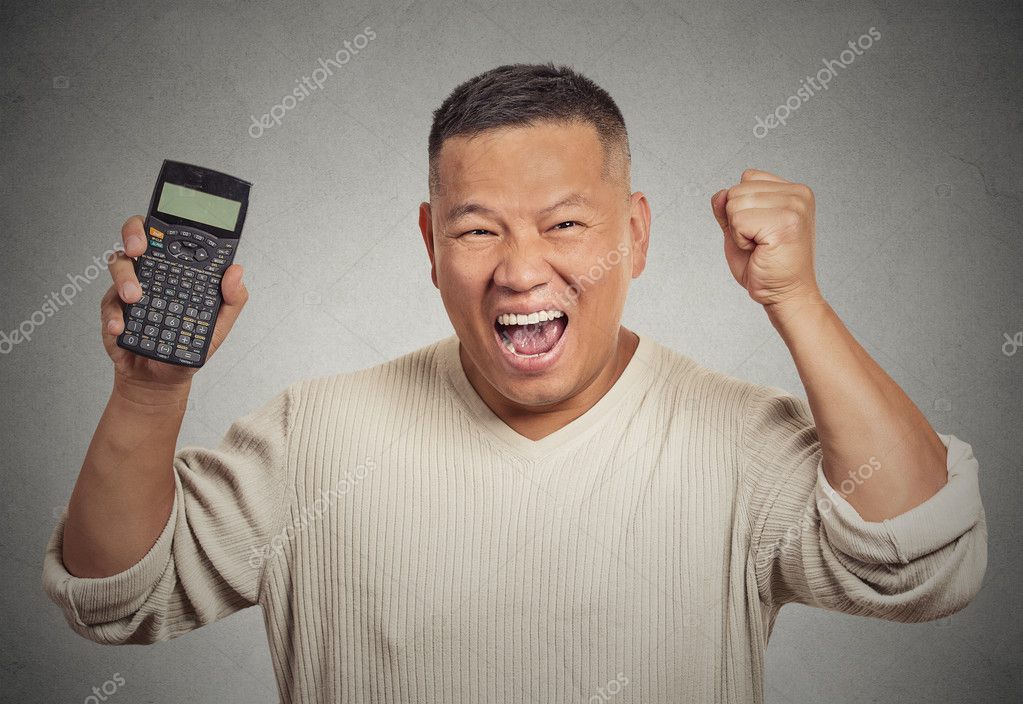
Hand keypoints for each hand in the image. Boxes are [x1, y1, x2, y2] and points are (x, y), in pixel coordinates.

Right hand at [101, 215, 248, 396]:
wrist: (162, 379)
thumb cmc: (187, 345)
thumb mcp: (218, 326)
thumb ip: (232, 300)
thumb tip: (236, 271)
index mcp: (177, 271)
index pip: (171, 237)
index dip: (168, 222)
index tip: (171, 224)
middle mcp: (151, 273)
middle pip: (135, 237)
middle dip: (134, 234)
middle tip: (140, 248)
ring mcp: (128, 289)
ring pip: (118, 264)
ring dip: (124, 277)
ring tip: (135, 297)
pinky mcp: (112, 310)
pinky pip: (107, 304)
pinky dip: (114, 315)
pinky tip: (121, 327)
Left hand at [710, 168, 821, 310]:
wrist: (784, 295)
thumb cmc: (765, 266)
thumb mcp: (740, 231)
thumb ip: (728, 209)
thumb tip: (719, 194)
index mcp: (794, 191)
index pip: (747, 177)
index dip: (742, 207)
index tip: (761, 230)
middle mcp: (799, 194)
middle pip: (737, 190)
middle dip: (737, 220)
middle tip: (760, 243)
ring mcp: (794, 206)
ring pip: (734, 203)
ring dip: (738, 231)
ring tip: (760, 247)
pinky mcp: (785, 223)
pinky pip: (737, 221)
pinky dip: (740, 240)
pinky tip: (760, 251)